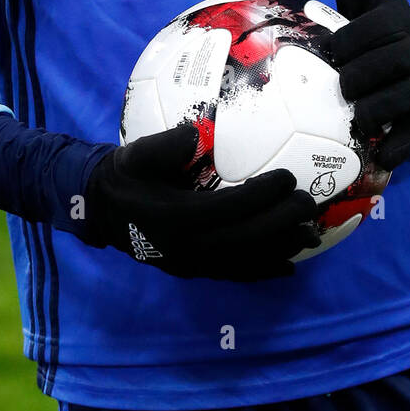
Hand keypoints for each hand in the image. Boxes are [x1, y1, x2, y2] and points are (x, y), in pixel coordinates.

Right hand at [74, 125, 319, 279]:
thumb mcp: (139, 154)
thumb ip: (167, 146)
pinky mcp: (193, 271)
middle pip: (246, 239)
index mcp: (177, 217)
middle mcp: (188, 247)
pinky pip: (234, 274)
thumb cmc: (124, 176)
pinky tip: (287, 266)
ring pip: (245, 262)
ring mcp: (191, 264)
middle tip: (307, 203)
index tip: (288, 177)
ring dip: (280, 249)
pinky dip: (263, 270)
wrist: (100, 210)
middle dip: (281, 222)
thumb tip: (198, 136)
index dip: (263, 194)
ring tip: (309, 235)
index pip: (231, 208)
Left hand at [326, 0, 409, 170]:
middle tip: (337, 84)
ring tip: (350, 117)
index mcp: (397, 21)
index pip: (366, 31)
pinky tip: (379, 161)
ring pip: (395, 100)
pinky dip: (396, 149)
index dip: (343, 43)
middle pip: (379, 66)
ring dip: (370, 111)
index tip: (328, 51)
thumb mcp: (365, 4)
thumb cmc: (377, 31)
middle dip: (353, 77)